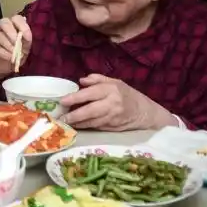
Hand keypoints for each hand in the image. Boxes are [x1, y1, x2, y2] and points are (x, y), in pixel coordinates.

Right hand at [0, 16, 32, 88]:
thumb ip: (25, 42)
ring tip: (15, 54)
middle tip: (17, 43)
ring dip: (9, 45)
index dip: (22, 26)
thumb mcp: (23, 49)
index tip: (28, 38)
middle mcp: (1, 29)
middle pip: (4, 22)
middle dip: (12, 32)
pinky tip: (10, 58)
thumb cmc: (13, 56)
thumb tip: (26, 35)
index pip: (16, 18)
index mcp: (12, 26)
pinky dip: (4, 53)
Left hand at [60, 74, 174, 130]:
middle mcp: (112, 104)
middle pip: (90, 110)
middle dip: (74, 115)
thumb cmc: (127, 94)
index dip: (75, 98)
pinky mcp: (113, 127)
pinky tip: (77, 125)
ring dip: (77, 123)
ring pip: (92, 121)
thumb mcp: (115, 82)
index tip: (63, 101)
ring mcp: (113, 117)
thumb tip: (81, 81)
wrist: (144, 111)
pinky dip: (85, 126)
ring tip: (66, 122)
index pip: (91, 93)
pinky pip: (96, 126)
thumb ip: (97, 79)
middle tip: (62, 117)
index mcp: (111, 89)